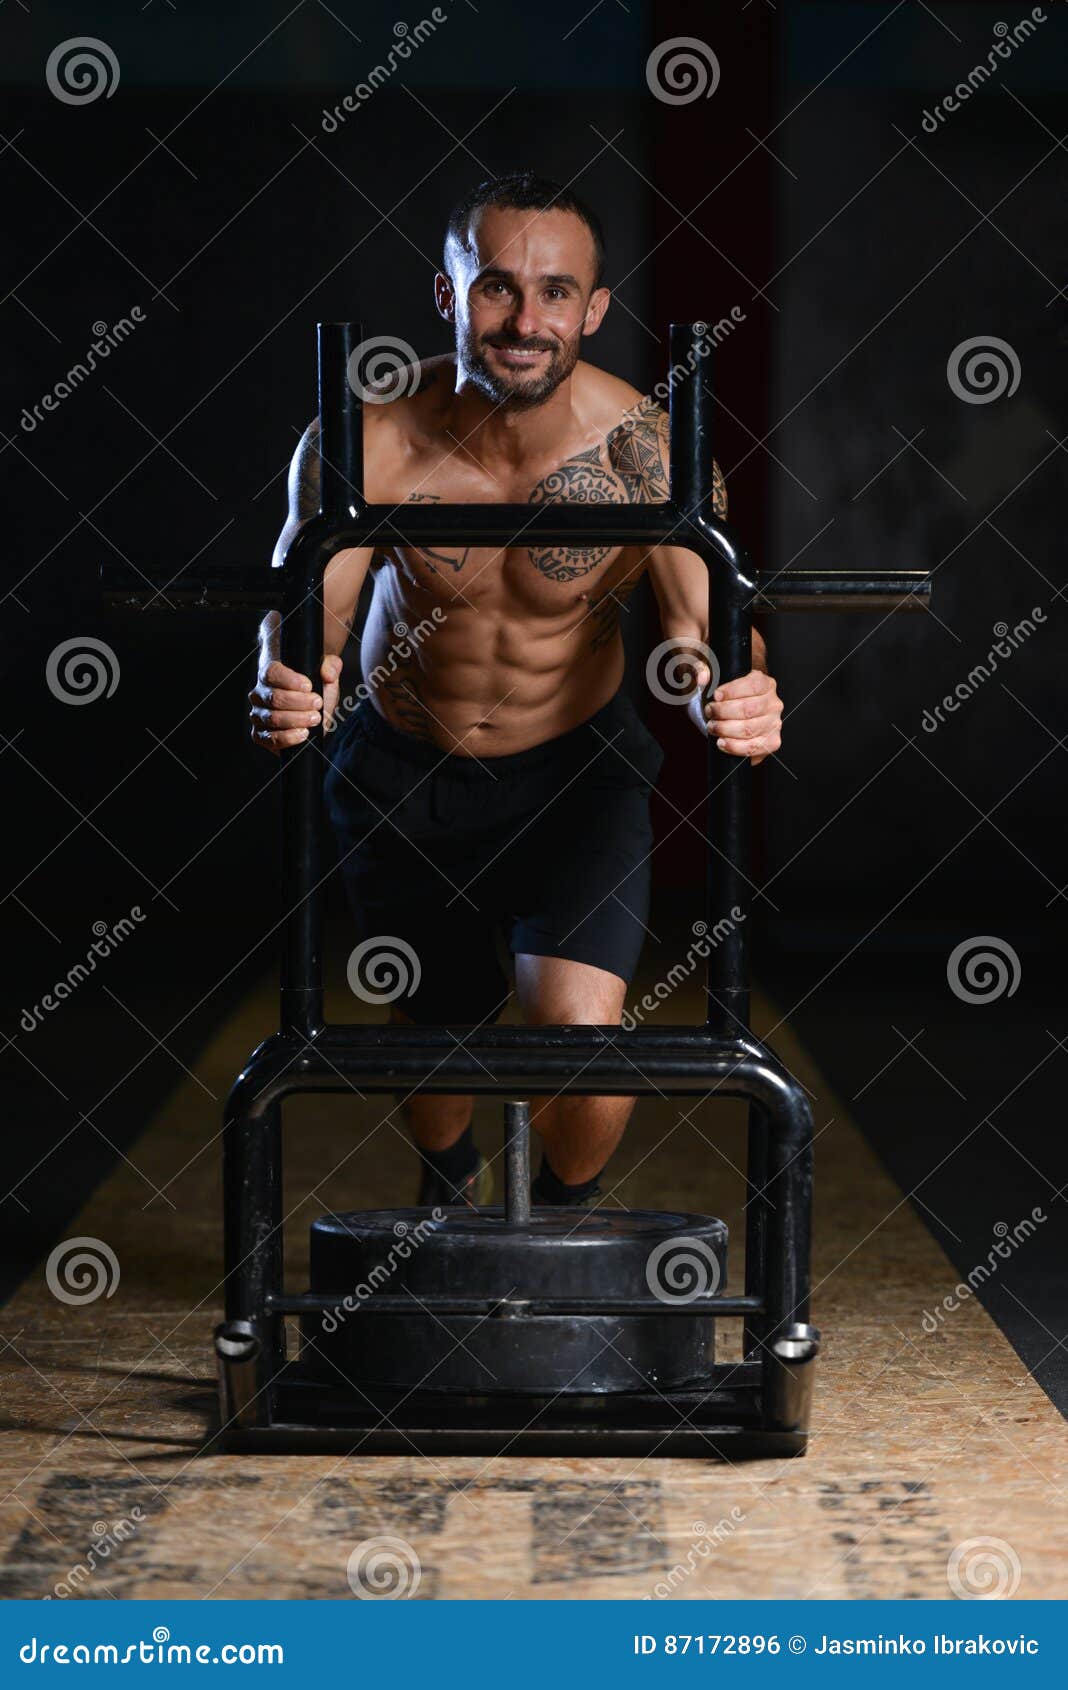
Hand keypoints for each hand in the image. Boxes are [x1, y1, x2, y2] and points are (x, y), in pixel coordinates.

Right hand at [248, 614, 342, 753]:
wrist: (309, 711)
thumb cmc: (313, 690)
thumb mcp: (325, 674)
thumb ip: (331, 666)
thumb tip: (328, 674)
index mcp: (269, 674)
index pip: (272, 673)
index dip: (291, 680)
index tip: (309, 686)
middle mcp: (259, 694)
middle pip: (274, 697)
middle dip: (300, 702)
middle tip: (317, 703)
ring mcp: (258, 715)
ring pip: (273, 718)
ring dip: (297, 719)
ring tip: (315, 718)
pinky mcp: (261, 735)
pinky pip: (270, 738)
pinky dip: (288, 737)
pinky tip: (303, 733)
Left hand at [688, 662, 782, 765]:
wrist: (735, 714)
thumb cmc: (726, 696)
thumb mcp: (714, 677)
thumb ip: (704, 670)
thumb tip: (702, 677)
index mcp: (765, 684)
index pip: (752, 686)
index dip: (731, 692)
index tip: (716, 696)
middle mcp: (773, 703)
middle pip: (748, 709)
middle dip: (723, 713)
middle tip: (710, 712)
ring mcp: (774, 724)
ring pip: (749, 729)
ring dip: (725, 730)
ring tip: (713, 727)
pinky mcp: (771, 742)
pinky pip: (753, 747)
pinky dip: (734, 747)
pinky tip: (722, 742)